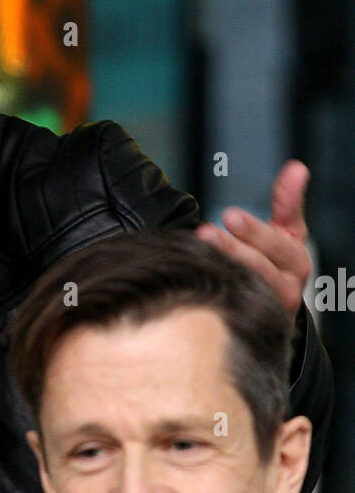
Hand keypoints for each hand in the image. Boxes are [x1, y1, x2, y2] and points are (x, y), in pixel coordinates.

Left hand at [194, 160, 311, 318]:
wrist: (276, 304)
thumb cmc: (278, 263)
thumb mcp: (287, 231)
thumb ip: (287, 202)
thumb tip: (297, 168)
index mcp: (295, 261)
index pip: (278, 244)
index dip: (255, 231)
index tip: (230, 215)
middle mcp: (288, 288)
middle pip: (260, 269)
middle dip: (233, 249)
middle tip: (206, 232)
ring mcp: (268, 309)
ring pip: (245, 290)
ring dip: (221, 270)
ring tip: (197, 251)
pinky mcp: (250, 324)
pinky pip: (231, 309)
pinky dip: (214, 295)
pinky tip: (194, 279)